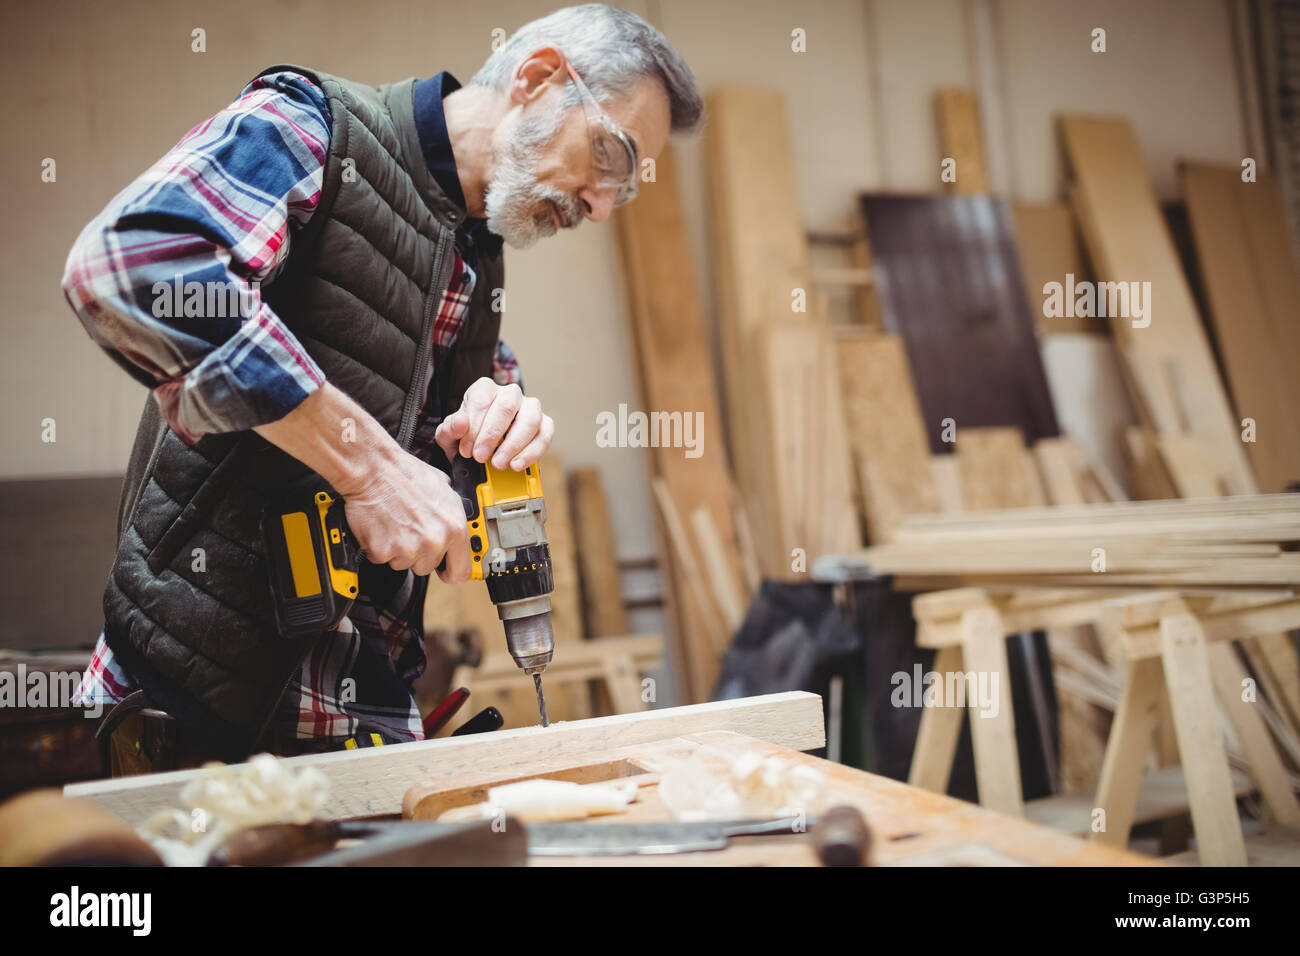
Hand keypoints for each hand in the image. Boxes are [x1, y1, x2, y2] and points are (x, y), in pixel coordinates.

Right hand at [337, 452, 471, 581]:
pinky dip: (379, 547)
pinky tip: (382, 527)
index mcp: (454, 528)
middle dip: (419, 554)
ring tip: (396, 524)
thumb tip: (457, 530)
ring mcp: (408, 548)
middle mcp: (434, 541)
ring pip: (404, 564)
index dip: (451, 571)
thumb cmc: (406, 475)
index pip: (461, 571)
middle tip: (410, 530)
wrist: (375, 470)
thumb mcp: (445, 490)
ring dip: (398, 550)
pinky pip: (382, 559)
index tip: (446, 570)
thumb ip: (453, 517)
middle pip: (428, 567)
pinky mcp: (384, 551)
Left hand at [435, 378, 553, 469]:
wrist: (482, 450)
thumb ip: (450, 428)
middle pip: (507, 406)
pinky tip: (517, 465)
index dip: (474, 425)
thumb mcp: (451, 435)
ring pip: (530, 419)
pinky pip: (545, 435)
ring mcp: (530, 408)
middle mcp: (510, 394)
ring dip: (514, 445)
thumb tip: (460, 423)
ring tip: (500, 464)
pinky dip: (532, 453)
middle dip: (492, 435)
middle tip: (481, 457)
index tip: (467, 449)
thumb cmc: (468, 437)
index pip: (482, 399)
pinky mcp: (545, 424)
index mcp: (485, 389)